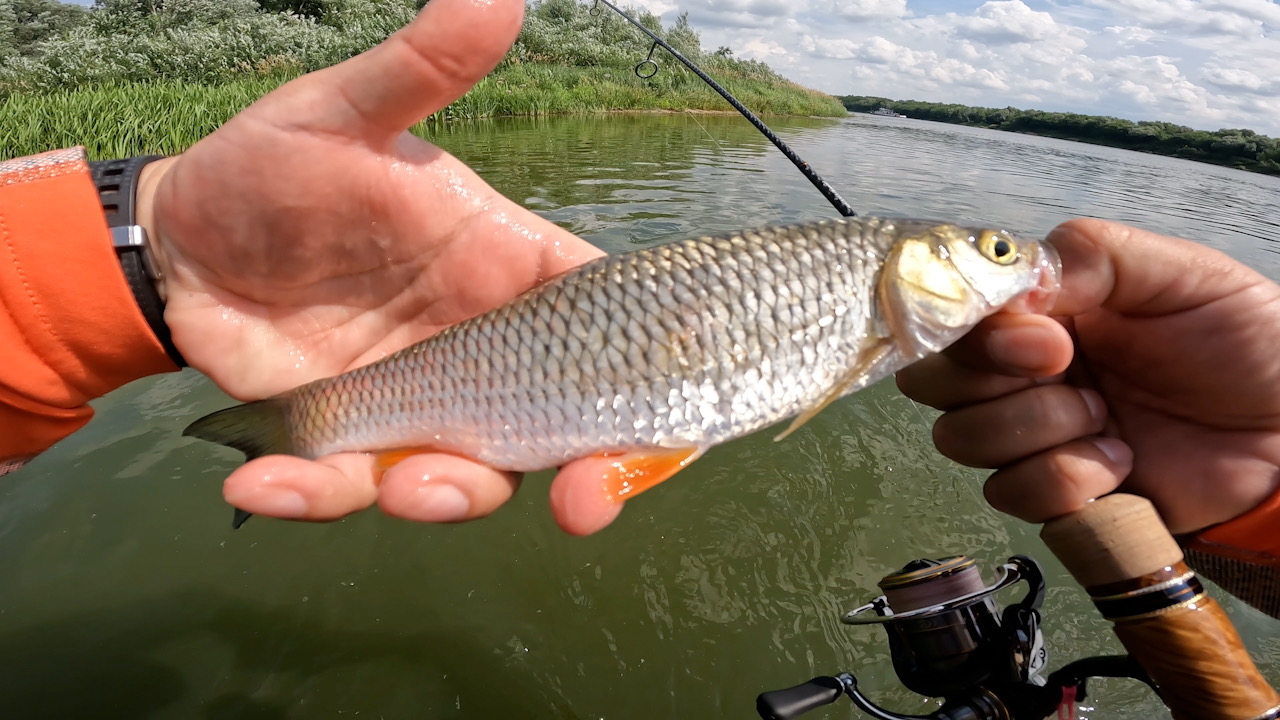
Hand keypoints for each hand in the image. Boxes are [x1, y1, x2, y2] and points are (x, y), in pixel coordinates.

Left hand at [136, 0, 624, 534]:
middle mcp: (477, 350)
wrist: (187, 234)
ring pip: (466, 474)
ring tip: (407, 489)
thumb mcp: (344, 113)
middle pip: (561, 427)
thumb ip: (420, 70)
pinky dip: (313, 497)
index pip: (599, 326)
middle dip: (584, 477)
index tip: (665, 416)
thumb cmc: (280, 164)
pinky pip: (346, 484)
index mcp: (504, 271)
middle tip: (583, 507)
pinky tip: (264, 486)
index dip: (646, 375)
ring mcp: (416, 403)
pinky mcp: (344, 438)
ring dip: (450, 496)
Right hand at [895, 218, 1279, 533]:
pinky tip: (1118, 463)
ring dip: (1038, 429)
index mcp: (1042, 312)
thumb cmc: (1248, 346)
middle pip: (931, 381)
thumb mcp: (1180, 273)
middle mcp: (1020, 371)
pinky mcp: (1054, 494)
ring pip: (961, 438)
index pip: (951, 314)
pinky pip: (1010, 492)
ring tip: (1109, 420)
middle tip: (1069, 369)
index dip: (973, 328)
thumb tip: (1013, 284)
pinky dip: (1064, 480)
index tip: (1042, 334)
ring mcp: (1032, 434)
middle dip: (991, 378)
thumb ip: (1094, 255)